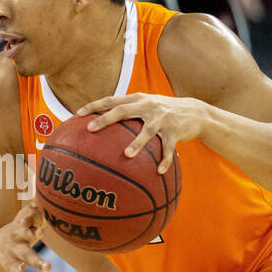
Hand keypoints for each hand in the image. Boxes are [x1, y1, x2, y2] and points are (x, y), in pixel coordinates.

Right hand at [0, 200, 50, 271]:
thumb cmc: (15, 232)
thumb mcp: (21, 220)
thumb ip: (32, 210)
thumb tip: (41, 188)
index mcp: (18, 227)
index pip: (23, 219)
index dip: (26, 216)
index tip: (30, 214)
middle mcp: (15, 239)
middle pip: (25, 236)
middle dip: (33, 234)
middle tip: (42, 233)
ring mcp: (12, 254)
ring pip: (25, 257)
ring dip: (36, 261)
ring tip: (48, 267)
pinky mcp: (11, 267)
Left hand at [78, 93, 203, 173]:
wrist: (195, 111)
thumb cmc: (162, 113)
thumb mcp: (146, 107)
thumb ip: (126, 113)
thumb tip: (99, 128)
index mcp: (137, 99)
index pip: (111, 100)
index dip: (94, 106)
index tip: (77, 115)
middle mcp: (148, 105)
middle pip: (123, 110)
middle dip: (106, 119)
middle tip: (91, 129)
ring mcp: (162, 118)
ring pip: (147, 131)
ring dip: (137, 143)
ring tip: (127, 155)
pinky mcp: (176, 131)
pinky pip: (168, 148)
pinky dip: (165, 160)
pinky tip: (159, 171)